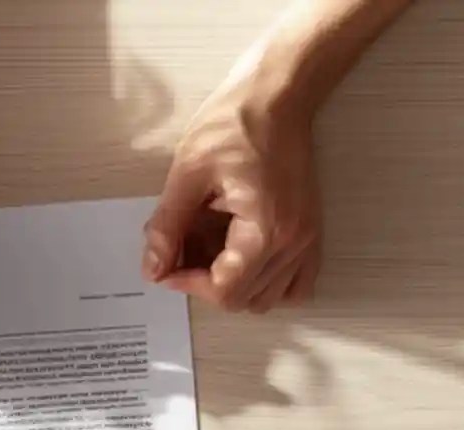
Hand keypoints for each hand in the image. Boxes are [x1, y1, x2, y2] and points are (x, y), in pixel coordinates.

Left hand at [142, 73, 321, 312]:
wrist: (277, 96)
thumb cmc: (236, 123)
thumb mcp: (188, 172)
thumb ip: (168, 226)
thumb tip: (153, 267)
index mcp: (267, 229)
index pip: (225, 290)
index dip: (187, 284)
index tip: (165, 264)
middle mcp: (294, 242)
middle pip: (245, 300)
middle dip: (205, 283)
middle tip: (182, 252)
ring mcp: (308, 239)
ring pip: (269, 298)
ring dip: (234, 285)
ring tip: (209, 250)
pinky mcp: (310, 232)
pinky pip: (295, 283)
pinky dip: (267, 282)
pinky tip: (241, 256)